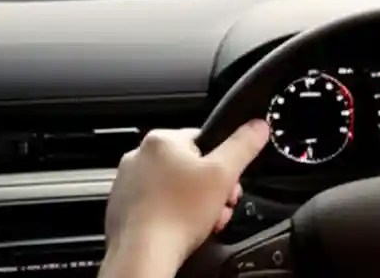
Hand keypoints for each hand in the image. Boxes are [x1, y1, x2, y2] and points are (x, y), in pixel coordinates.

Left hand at [101, 121, 269, 277]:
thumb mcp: (224, 174)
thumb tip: (257, 126)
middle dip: (210, 189)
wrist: (144, 254)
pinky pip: (155, 206)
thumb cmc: (179, 213)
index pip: (203, 141)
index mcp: (161, 140)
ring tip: (203, 222)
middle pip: (189, 167)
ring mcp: (127, 184)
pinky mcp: (122, 208)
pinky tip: (181, 228)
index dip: (222, 164)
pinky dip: (171, 215)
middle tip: (219, 207)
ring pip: (173, 189)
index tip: (228, 184)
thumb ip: (243, 145)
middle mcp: (138, 157)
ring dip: (194, 204)